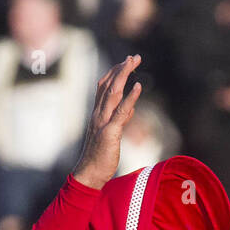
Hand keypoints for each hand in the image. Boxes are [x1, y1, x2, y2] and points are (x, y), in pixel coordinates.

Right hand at [72, 55, 142, 190]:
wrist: (90, 173)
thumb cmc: (101, 156)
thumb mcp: (112, 134)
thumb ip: (121, 120)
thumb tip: (131, 109)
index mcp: (98, 114)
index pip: (104, 87)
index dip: (115, 72)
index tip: (126, 62)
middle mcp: (98, 114)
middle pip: (108, 84)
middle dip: (121, 68)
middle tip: (134, 56)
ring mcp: (103, 122)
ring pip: (113, 93)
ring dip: (123, 75)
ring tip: (133, 62)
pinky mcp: (110, 132)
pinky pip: (121, 112)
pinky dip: (130, 98)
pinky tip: (138, 87)